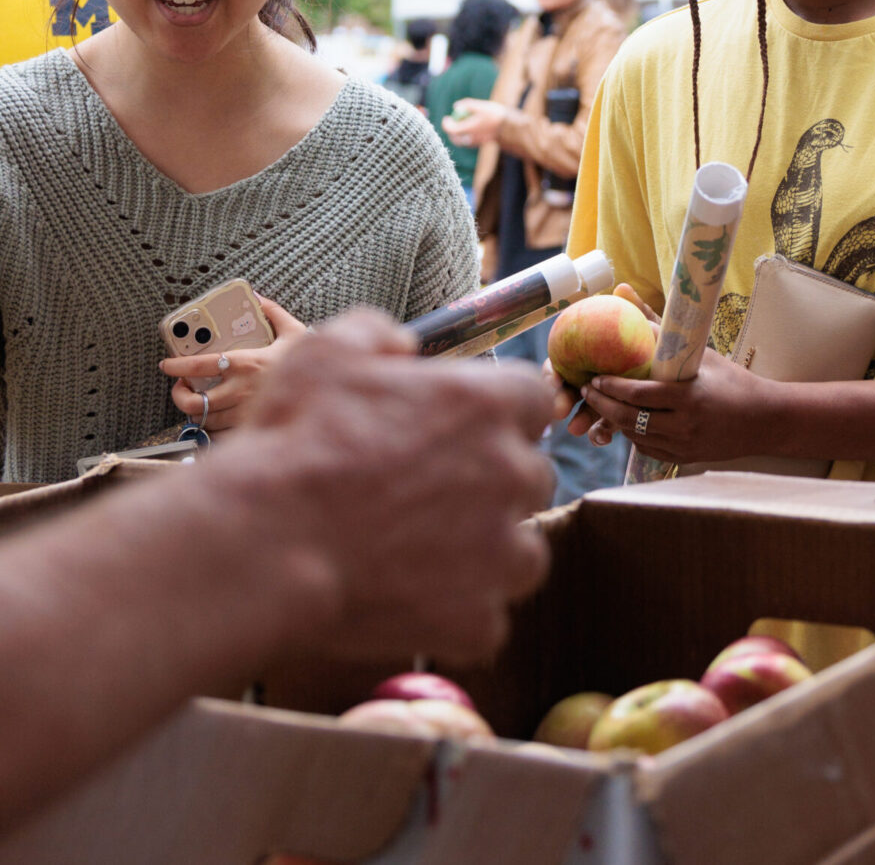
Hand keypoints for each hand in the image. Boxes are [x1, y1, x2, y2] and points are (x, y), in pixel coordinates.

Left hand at [160, 295, 307, 431]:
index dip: (176, 366)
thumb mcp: (296, 332)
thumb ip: (273, 313)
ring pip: (205, 421)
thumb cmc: (311, 365)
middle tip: (180, 388)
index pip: (197, 366)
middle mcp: (241, 391)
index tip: (168, 364)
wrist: (330, 392)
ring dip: (197, 413)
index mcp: (246, 364)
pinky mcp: (253, 430)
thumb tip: (257, 296)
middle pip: (193, 404)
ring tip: (199, 403)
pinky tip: (219, 419)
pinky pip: (222, 435)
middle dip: (178, 397)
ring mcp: (245, 414)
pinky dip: (215, 429)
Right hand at [216, 308, 553, 663]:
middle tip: (428, 498)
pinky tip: (403, 603)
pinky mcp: (477, 619)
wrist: (262, 544)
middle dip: (491, 487)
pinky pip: (484, 619)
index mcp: (487, 405)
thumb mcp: (326, 353)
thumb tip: (400, 344)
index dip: (496, 415)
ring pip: (520, 553)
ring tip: (419, 557)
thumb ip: (377, 335)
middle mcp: (511, 474)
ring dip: (485, 555)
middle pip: (530, 478)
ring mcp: (500, 553)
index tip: (461, 431)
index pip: (531, 401)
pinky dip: (453, 616)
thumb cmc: (294, 443)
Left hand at [442, 98, 509, 147]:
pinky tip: (474, 128)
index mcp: (467, 129)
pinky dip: (468, 136)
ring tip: (463, 124)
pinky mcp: (483, 143)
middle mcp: (470, 139)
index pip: (450, 129)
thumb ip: (468, 105)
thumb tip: (456, 106)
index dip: (446, 124)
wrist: (512, 129)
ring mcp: (477, 142)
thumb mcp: (482, 106)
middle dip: (452, 131)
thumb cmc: (496, 116)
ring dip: (460, 134)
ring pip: (463, 141)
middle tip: (452, 122)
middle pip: (455, 138)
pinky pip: (470, 142)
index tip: (446, 118)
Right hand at [557, 283, 656, 446]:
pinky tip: (603, 437)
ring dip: (581, 419)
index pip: (563, 362)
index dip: (553, 373)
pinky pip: (604, 425)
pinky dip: (601, 432)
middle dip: (561, 400)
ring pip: (586, 409)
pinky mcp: (617, 416)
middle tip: (560, 411)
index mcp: (592, 353)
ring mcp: (605, 398)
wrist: (691, 375)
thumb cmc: (664, 346)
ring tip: (582, 430)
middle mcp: (593, 375)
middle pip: (569, 388)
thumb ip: (638, 314)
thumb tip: (623, 288)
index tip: (552, 382)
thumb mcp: (653, 331)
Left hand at [567, 279, 769, 463]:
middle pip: (629, 419)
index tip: (595, 377)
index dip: (611, 387)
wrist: (765, 419)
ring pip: (635, 437)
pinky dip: (634, 434)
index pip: (638, 396)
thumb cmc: (734, 380)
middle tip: (588, 390)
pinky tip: (629, 420)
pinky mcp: (685, 457)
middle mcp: (684, 425)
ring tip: (603, 402)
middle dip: (603, 405)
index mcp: (688, 398)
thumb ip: (660, 327)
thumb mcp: (702, 354)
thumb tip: (624, 291)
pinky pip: (648, 448)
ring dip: (615, 420)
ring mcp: (684, 445)